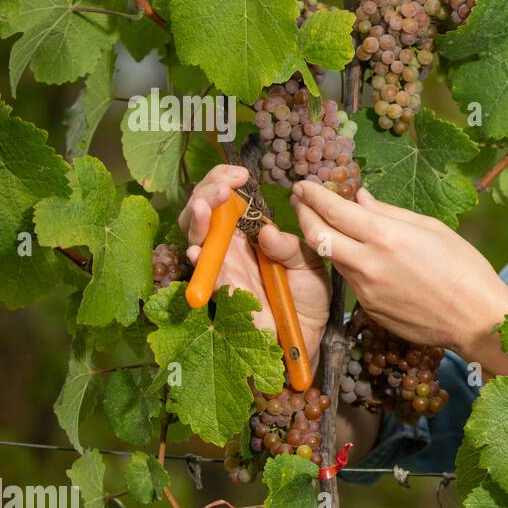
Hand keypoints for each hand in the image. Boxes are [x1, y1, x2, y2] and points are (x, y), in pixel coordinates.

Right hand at [178, 165, 330, 368]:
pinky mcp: (223, 292)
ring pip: (198, 237)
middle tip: (220, 188)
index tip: (238, 174)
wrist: (307, 333)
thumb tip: (266, 232)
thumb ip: (290, 247)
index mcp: (252, 232)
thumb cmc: (308, 295)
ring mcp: (224, 267)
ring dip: (197, 220)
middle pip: (205, 212)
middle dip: (206, 193)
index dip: (226, 182)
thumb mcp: (309, 263)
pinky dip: (199, 260)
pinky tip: (200, 249)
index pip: (229, 199)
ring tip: (204, 206)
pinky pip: (204, 275)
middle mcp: (233, 246)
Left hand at [289, 181, 507, 359]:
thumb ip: (389, 213)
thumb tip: (360, 198)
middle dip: (304, 214)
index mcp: (385, 237)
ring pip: (334, 260)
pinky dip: (351, 266)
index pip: (334, 210)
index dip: (313, 195)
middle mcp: (368, 264)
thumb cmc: (463, 268)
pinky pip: (352, 282)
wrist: (475, 319)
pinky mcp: (369, 309)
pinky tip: (365, 260)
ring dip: (327, 241)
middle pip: (317, 236)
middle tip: (300, 202)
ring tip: (331, 226)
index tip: (303, 185)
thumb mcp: (431, 228)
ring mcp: (365, 291)